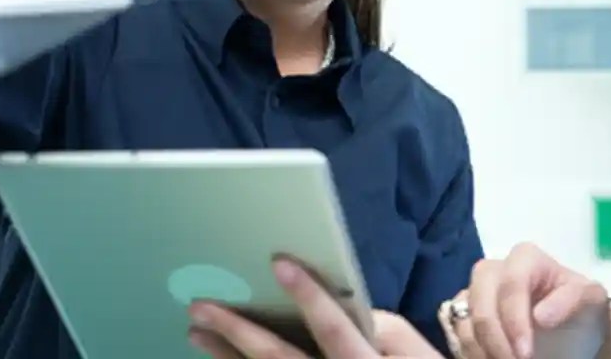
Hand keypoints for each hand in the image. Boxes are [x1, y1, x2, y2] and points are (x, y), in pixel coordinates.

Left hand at [187, 257, 441, 357]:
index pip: (334, 328)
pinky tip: (219, 356)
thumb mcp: (414, 353)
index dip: (309, 295)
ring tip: (196, 329)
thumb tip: (343, 303)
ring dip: (226, 355)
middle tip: (202, 304)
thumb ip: (385, 328)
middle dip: (239, 329)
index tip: (280, 261)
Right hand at [451, 243, 610, 358]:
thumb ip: (571, 299)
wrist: (574, 331)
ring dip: (479, 349)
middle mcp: (494, 270)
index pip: (511, 284)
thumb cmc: (582, 311)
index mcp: (525, 259)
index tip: (526, 353)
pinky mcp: (466, 316)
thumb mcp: (591, 300)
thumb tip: (541, 316)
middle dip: (493, 338)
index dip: (514, 319)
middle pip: (480, 299)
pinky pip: (457, 332)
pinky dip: (470, 351)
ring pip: (464, 318)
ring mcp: (476, 293)